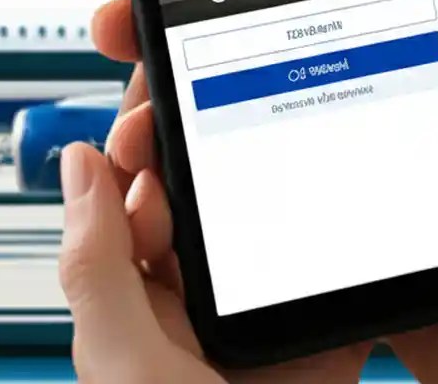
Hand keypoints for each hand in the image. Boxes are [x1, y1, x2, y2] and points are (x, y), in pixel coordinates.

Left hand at [57, 18, 373, 381]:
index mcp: (143, 293)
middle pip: (207, 185)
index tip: (155, 96)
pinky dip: (353, 215)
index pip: (138, 190)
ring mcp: (268, 303)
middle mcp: (203, 292)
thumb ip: (97, 264)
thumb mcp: (124, 355)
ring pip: (273, 208)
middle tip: (225, 81)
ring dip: (287, 159)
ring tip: (294, 116)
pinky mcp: (331, 327)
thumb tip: (78, 162)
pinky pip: (339, 254)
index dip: (144, 134)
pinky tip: (358, 177)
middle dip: (211, 128)